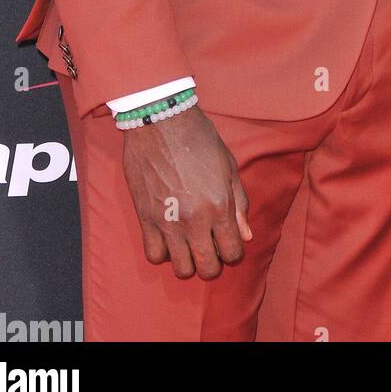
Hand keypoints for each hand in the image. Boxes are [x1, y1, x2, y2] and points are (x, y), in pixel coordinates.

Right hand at [121, 105, 251, 277]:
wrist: (161, 122)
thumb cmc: (199, 139)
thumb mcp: (228, 166)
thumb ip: (239, 203)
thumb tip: (245, 236)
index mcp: (220, 205)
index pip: (232, 251)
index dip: (233, 252)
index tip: (229, 243)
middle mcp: (195, 220)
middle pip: (207, 268)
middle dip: (213, 264)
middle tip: (211, 250)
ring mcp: (168, 222)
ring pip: (181, 268)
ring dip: (188, 262)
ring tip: (189, 246)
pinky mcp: (145, 219)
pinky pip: (154, 255)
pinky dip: (163, 253)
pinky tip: (168, 239)